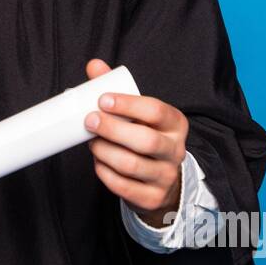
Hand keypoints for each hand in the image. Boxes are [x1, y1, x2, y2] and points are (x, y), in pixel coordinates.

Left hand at [83, 57, 187, 227]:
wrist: (162, 179)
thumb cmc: (145, 136)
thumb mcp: (139, 113)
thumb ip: (118, 89)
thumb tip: (94, 66)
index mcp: (175, 124)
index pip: (156, 111)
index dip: (128, 104)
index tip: (102, 99)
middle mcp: (176, 150)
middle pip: (145, 141)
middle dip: (112, 129)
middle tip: (89, 120)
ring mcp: (166, 176)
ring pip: (131, 165)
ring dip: (104, 151)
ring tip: (92, 142)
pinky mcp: (152, 198)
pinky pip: (123, 186)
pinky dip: (105, 173)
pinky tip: (98, 162)